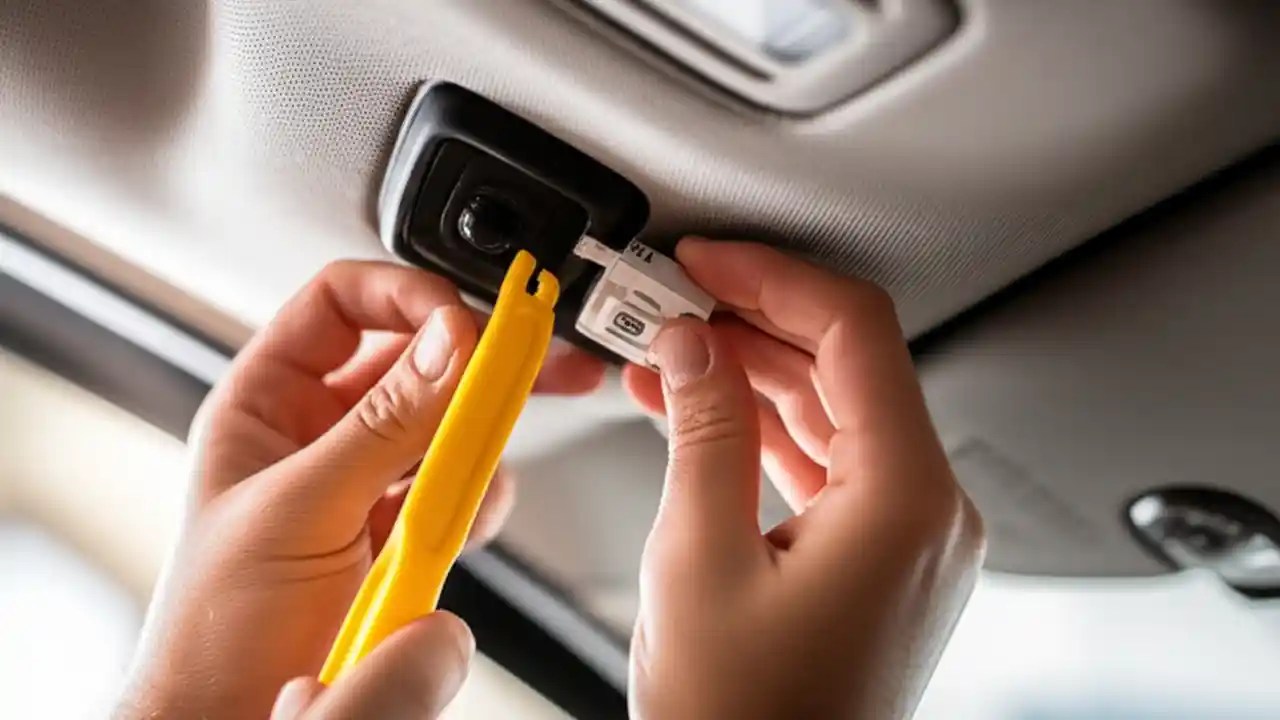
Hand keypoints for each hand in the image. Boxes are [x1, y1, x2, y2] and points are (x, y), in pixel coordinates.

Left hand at [116, 260, 603, 718]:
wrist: (232, 717)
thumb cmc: (220, 623)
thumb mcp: (302, 507)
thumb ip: (385, 423)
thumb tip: (450, 345)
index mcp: (268, 401)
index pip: (341, 304)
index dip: (405, 297)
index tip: (464, 321)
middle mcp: (319, 430)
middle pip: (411, 358)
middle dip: (474, 356)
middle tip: (533, 354)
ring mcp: (363, 480)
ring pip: (443, 422)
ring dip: (480, 432)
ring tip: (494, 448)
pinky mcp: (400, 528)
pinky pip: (459, 486)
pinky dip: (480, 494)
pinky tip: (472, 510)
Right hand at [623, 239, 984, 719]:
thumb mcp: (699, 559)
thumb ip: (702, 431)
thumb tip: (691, 343)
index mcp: (906, 502)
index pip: (853, 334)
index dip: (772, 279)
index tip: (707, 261)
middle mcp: (926, 515)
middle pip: (842, 369)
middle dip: (749, 325)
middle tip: (668, 300)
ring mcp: (905, 540)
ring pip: (829, 415)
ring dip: (747, 376)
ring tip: (663, 348)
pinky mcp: (876, 561)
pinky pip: (822, 466)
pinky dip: (759, 432)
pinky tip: (694, 408)